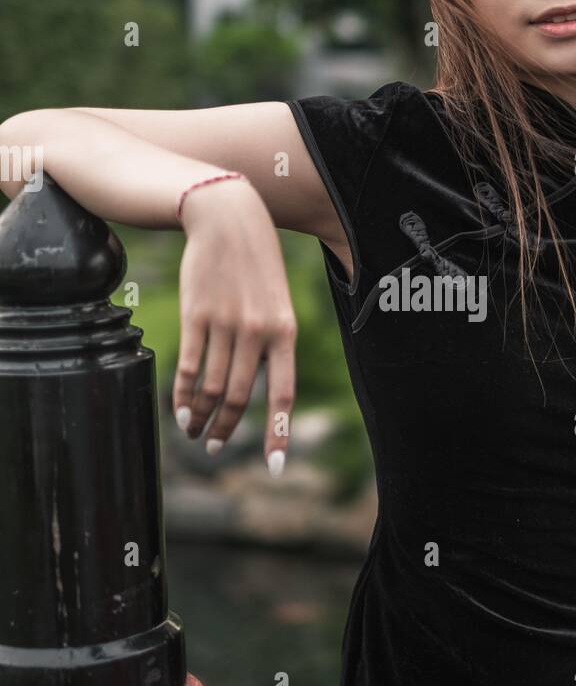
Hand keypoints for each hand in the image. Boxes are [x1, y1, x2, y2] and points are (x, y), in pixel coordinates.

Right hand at [172, 178, 296, 474]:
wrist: (228, 219)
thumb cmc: (256, 266)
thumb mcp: (277, 302)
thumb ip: (274, 343)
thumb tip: (262, 389)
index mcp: (285, 332)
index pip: (283, 394)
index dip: (277, 433)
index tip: (273, 467)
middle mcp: (257, 332)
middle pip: (240, 397)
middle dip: (226, 429)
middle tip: (215, 448)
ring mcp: (225, 324)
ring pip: (211, 387)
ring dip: (201, 417)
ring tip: (195, 433)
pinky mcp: (196, 315)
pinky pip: (188, 367)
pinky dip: (182, 396)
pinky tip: (180, 412)